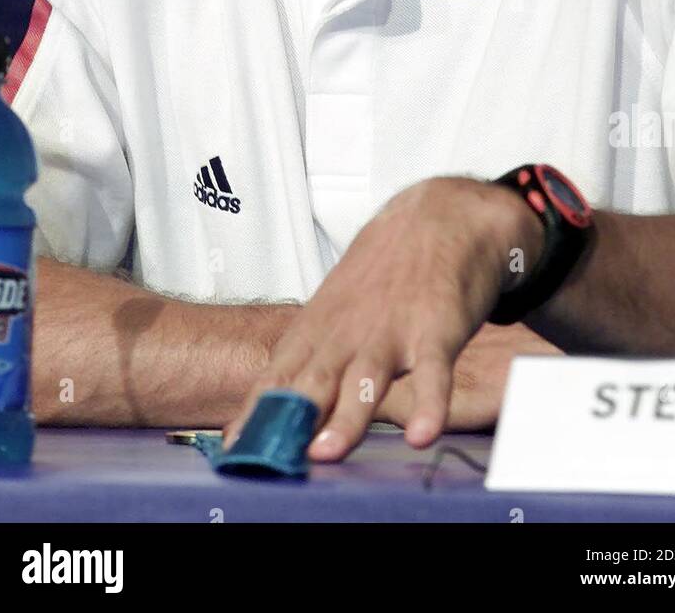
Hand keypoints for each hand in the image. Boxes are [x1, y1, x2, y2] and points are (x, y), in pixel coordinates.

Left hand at [221, 175, 543, 459]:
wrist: (439, 216)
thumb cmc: (384, 271)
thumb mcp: (337, 305)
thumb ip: (313, 355)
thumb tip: (280, 405)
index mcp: (320, 326)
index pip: (278, 373)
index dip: (256, 411)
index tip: (235, 449)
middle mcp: (350, 331)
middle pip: (313, 379)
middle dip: (290, 419)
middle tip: (270, 458)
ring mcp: (392, 330)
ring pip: (366, 379)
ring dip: (346, 418)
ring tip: (328, 452)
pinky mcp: (437, 330)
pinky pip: (434, 372)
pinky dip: (430, 404)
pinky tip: (423, 434)